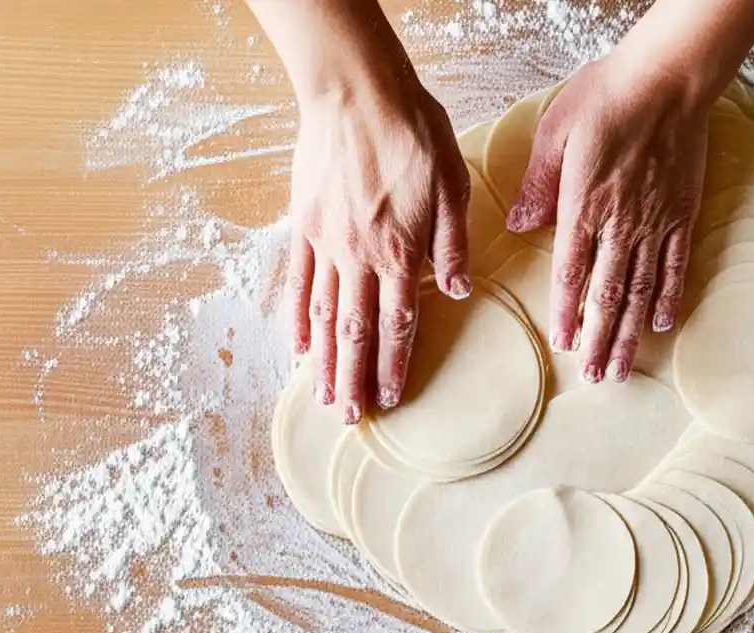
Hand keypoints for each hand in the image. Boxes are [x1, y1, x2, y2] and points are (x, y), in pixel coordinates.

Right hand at [289, 84, 470, 423]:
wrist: (356, 93)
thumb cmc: (413, 132)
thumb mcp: (453, 184)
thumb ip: (452, 243)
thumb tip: (456, 290)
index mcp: (400, 251)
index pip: (398, 323)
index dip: (394, 365)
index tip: (389, 398)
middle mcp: (359, 256)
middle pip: (356, 332)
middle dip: (354, 379)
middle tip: (351, 418)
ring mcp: (326, 243)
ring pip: (325, 314)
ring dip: (324, 360)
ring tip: (323, 396)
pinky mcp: (304, 224)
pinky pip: (299, 280)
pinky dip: (297, 316)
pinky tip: (297, 344)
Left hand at [505, 57, 708, 383]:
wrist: (670, 79)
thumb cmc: (609, 96)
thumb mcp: (556, 132)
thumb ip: (538, 185)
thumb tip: (518, 223)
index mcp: (584, 205)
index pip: (572, 272)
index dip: (568, 312)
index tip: (564, 344)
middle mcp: (622, 223)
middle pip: (609, 294)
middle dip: (600, 339)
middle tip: (595, 377)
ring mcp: (656, 222)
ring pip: (641, 290)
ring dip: (630, 332)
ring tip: (622, 368)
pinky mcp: (682, 213)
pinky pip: (676, 265)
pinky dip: (669, 297)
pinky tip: (662, 324)